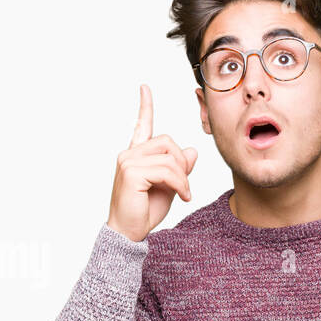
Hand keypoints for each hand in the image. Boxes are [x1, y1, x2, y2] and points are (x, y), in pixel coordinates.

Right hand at [106, 83, 198, 242]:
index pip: (141, 125)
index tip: (145, 88)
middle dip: (182, 163)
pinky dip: (180, 184)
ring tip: (184, 194)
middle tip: (185, 185)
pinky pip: (167, 171)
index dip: (145, 106)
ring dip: (183, 178)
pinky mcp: (132, 172)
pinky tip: (182, 197)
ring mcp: (128, 161)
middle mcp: (130, 154)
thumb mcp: (169, 187)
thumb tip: (192, 151)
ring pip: (170, 157)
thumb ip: (179, 169)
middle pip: (167, 141)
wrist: (130, 232)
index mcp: (136, 155)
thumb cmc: (144, 211)